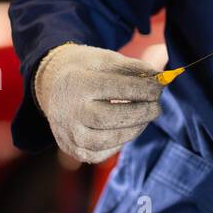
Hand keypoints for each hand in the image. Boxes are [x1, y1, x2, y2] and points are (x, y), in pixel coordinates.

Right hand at [34, 43, 164, 162]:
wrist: (51, 86)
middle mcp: (69, 112)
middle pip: (111, 118)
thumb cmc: (85, 70)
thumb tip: (160, 78)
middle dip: (141, 112)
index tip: (160, 86)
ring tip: (146, 116)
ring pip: (107, 140)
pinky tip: (128, 128)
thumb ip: (132, 68)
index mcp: (77, 84)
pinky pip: (102, 153)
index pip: (115, 89)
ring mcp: (68, 134)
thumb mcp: (105, 59)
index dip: (142, 89)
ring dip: (134, 129)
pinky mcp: (73, 149)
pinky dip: (120, 142)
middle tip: (157, 106)